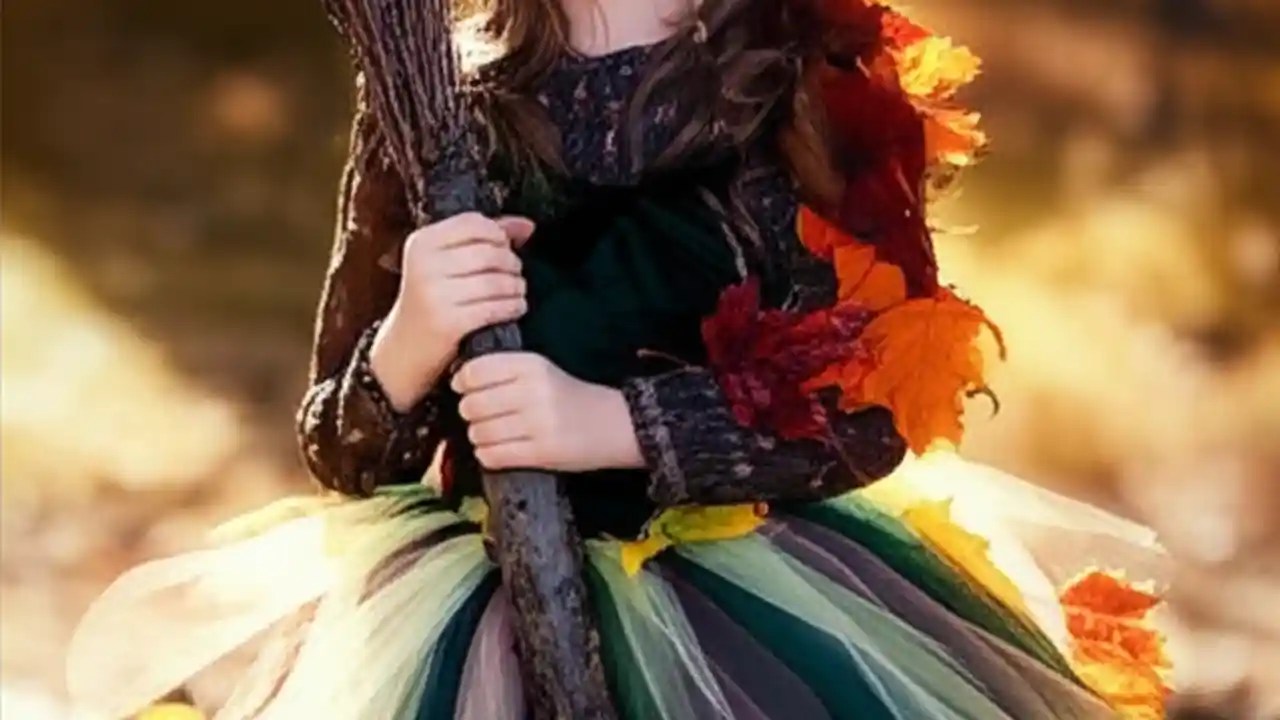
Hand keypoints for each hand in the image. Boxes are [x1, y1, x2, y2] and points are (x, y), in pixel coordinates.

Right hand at [370, 213, 534, 410]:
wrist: (405, 348)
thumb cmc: (434, 298)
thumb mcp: (446, 262)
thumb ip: (486, 237)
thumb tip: (528, 225)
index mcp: (422, 242)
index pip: (473, 223)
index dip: (498, 234)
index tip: (503, 248)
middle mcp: (425, 265)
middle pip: (490, 252)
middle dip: (512, 263)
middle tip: (515, 274)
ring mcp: (434, 294)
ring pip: (496, 281)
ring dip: (516, 286)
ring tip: (517, 291)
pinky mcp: (448, 322)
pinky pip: (495, 307)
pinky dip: (513, 306)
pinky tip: (515, 308)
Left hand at [452, 353, 644, 471]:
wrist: (615, 423)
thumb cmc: (568, 396)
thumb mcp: (540, 370)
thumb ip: (503, 370)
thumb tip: (458, 380)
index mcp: (531, 364)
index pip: (475, 371)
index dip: (462, 382)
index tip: (466, 389)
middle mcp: (533, 391)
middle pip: (472, 404)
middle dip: (470, 413)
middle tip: (483, 416)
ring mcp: (538, 423)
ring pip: (479, 432)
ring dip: (479, 436)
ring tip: (494, 435)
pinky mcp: (542, 452)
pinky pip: (492, 456)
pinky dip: (488, 455)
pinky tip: (500, 450)